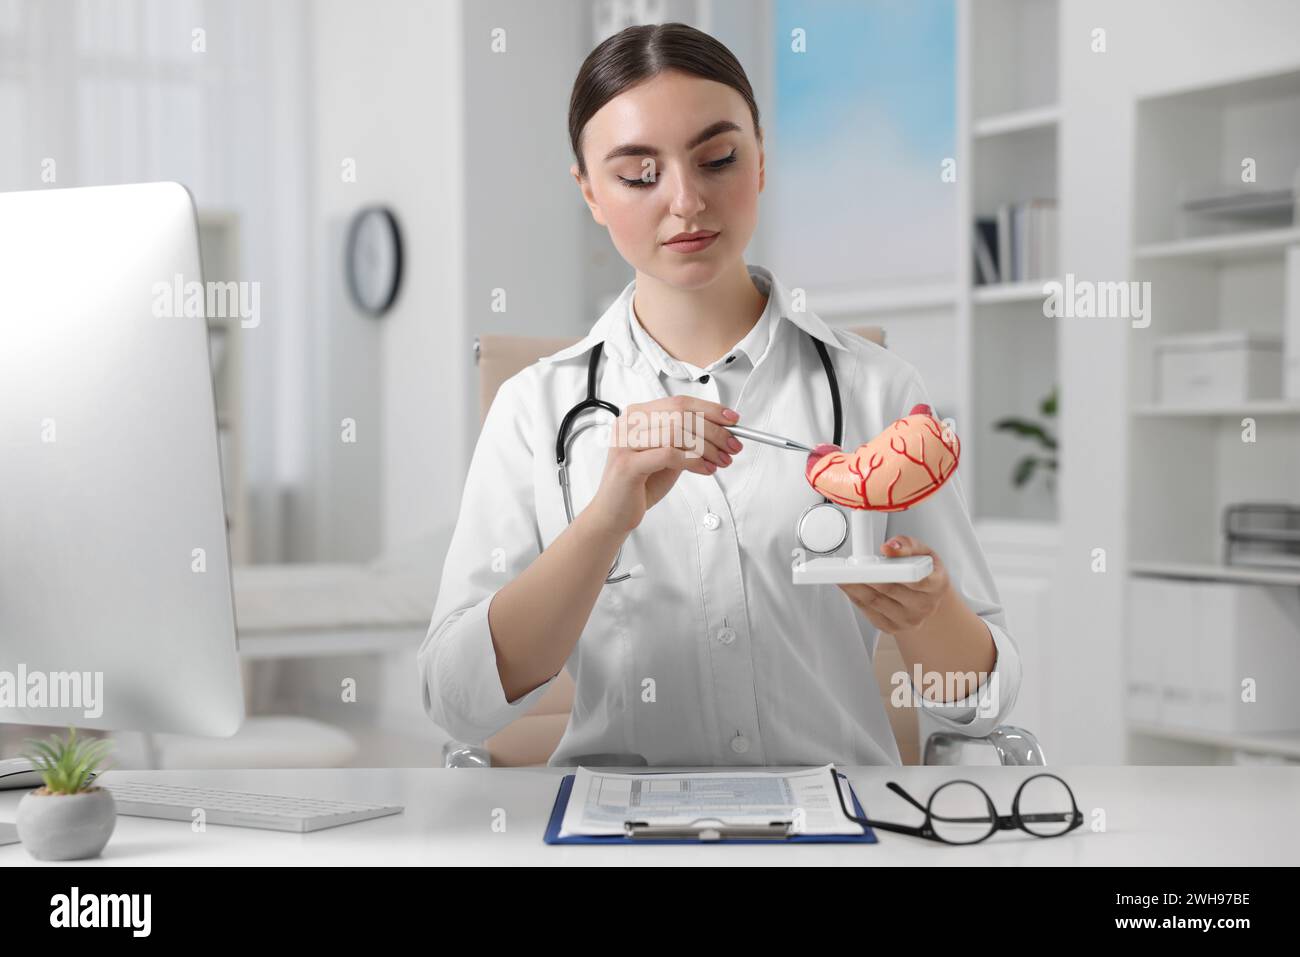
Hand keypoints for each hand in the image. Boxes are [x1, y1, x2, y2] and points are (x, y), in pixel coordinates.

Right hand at [585, 395, 743, 536]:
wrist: (613, 514)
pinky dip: (694, 461)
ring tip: (721, 461)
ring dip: (708, 447)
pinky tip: (706, 469)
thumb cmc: (640, 484)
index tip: (733, 420)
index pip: (679, 402)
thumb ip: (686, 440)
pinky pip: (669, 454)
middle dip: (714, 430)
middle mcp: (628, 423)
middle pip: (681, 414)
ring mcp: (625, 442)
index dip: (710, 409)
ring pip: (677, 431)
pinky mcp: (627, 464)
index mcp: (637, 415)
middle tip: (733, 445)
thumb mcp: (668, 456)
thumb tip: (722, 430)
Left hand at [838, 535, 950, 633]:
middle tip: (849, 564)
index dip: (891, 570)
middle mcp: (924, 606)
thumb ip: (907, 544)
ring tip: (843, 572)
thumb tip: (889, 547)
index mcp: (936, 585)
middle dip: (865, 575)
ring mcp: (908, 620)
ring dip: (854, 586)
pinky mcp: (892, 628)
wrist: (928, 598)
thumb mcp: (924, 551)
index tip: (872, 563)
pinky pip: (868, 611)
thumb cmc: (925, 571)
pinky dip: (854, 596)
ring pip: (874, 601)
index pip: (914, 578)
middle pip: (888, 589)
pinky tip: (849, 585)